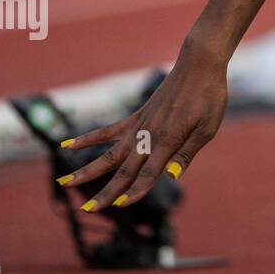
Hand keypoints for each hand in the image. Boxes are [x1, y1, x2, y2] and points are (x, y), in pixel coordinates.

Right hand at [59, 37, 228, 211]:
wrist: (199, 64)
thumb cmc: (209, 96)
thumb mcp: (208, 127)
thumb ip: (188, 153)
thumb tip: (171, 176)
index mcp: (169, 139)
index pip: (149, 172)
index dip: (136, 191)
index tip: (120, 206)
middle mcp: (149, 134)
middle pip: (124, 169)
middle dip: (106, 191)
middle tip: (87, 209)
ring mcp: (140, 125)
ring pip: (110, 153)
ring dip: (88, 169)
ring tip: (65, 182)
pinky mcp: (137, 115)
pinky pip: (109, 130)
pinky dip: (88, 138)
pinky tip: (68, 146)